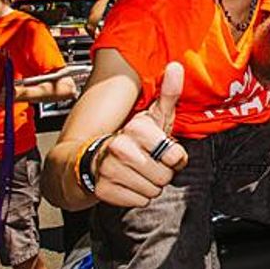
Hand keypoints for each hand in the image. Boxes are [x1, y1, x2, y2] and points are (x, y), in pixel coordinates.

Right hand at [94, 62, 188, 206]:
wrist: (93, 160)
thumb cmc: (132, 138)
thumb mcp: (154, 116)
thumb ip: (169, 94)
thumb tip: (176, 66)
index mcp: (137, 128)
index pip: (175, 156)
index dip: (174, 157)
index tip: (163, 151)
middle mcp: (121, 147)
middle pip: (164, 176)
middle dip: (161, 173)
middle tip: (149, 163)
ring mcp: (110, 169)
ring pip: (152, 191)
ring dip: (149, 185)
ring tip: (138, 172)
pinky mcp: (103, 190)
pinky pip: (138, 201)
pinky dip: (136, 197)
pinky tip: (127, 183)